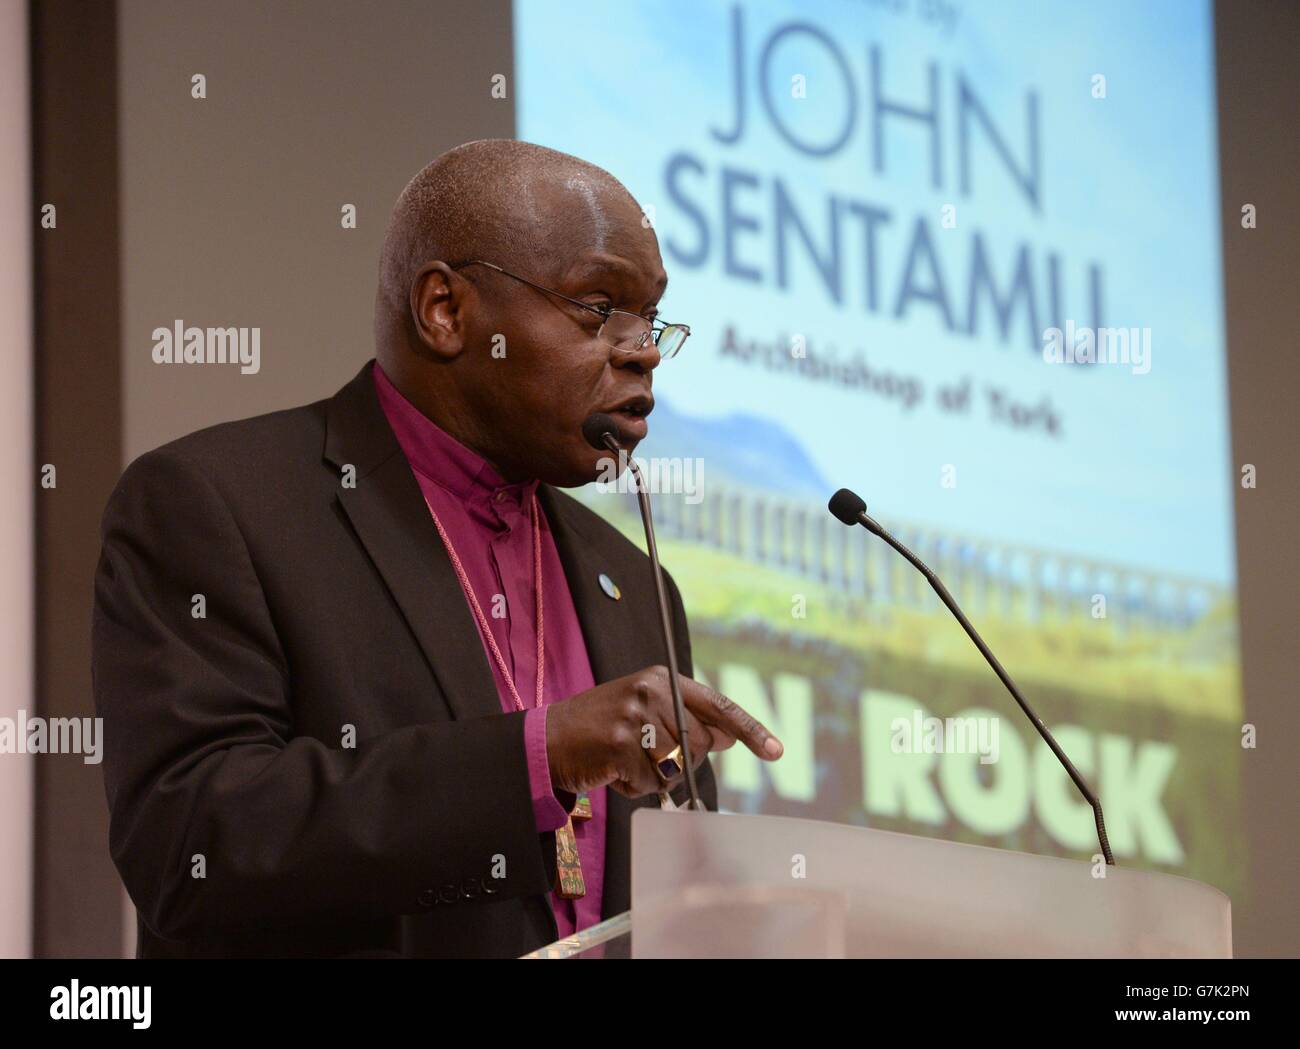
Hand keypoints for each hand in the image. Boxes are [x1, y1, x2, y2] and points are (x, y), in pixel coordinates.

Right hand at [545, 665, 782, 797]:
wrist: (548, 739)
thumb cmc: (600, 729)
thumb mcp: (644, 713)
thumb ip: (685, 720)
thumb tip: (727, 737)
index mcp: (661, 678)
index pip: (717, 704)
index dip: (750, 729)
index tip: (776, 751)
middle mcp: (651, 690)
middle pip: (700, 744)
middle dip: (680, 762)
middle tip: (646, 756)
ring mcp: (635, 715)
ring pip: (678, 768)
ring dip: (654, 778)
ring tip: (625, 762)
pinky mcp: (620, 742)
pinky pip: (651, 782)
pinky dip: (634, 787)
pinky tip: (613, 770)